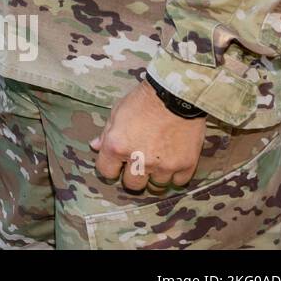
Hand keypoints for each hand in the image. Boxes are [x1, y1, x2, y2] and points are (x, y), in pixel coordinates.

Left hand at [90, 80, 206, 192]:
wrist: (176, 94)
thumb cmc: (143, 101)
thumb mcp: (117, 112)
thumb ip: (106, 133)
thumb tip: (95, 146)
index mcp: (117, 147)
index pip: (107, 172)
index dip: (111, 168)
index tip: (117, 164)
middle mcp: (139, 160)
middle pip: (133, 185)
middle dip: (133, 176)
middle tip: (138, 164)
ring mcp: (164, 165)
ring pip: (156, 186)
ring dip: (155, 176)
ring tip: (158, 161)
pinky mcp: (185, 165)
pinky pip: (178, 182)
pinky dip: (175, 174)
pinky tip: (173, 161)